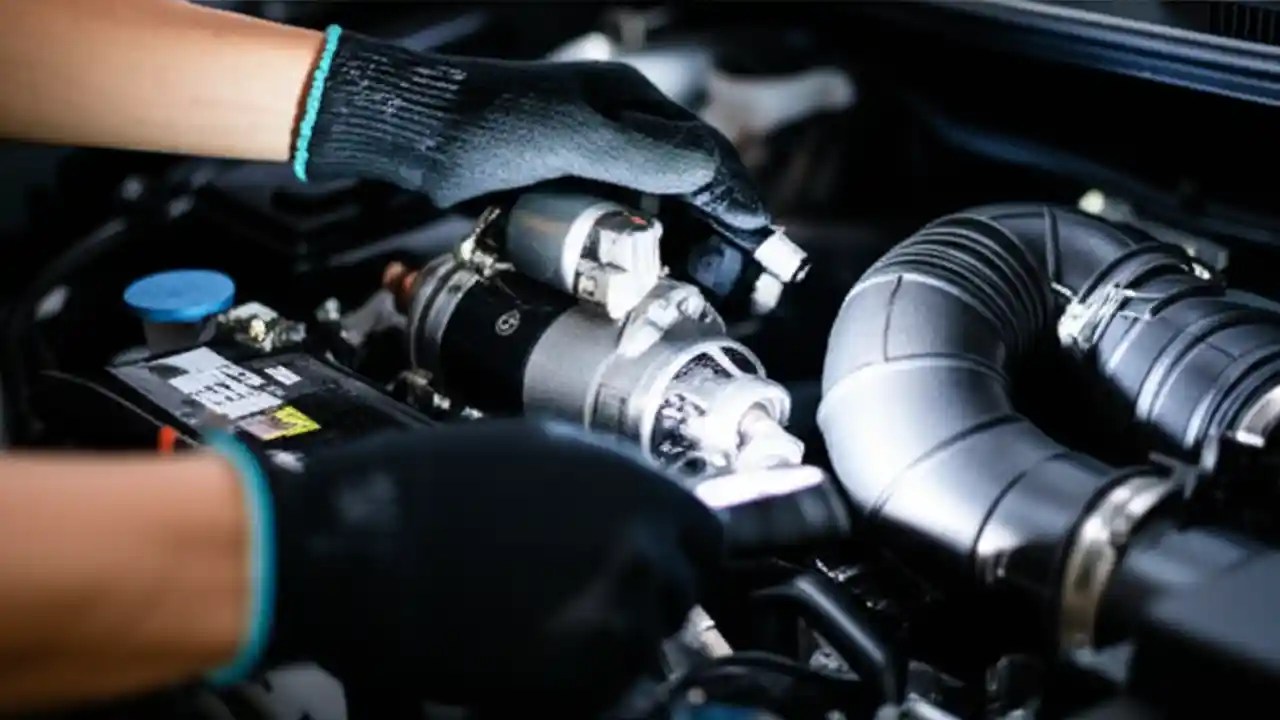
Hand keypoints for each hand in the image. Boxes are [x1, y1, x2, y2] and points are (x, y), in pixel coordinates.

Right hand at [255, 418, 721, 712]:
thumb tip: (637, 517)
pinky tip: (517, 655)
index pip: (704, 538)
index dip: (669, 557)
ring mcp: (621, 610)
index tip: (640, 570)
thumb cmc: (429, 491)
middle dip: (637, 603)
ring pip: (642, 647)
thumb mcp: (540, 455)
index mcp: (641, 485)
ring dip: (602, 646)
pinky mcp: (585, 671)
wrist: (361, 546)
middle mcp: (646, 543)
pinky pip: (602, 687)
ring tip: (535, 628)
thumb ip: (607, 489)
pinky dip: (570, 682)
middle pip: (678, 595)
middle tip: (573, 604)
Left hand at [299, 30, 772, 245]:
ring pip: (659, 211)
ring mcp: (594, 161)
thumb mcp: (573, 136)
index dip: (738, 209)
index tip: (763, 252)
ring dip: (682, 250)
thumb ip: (644, 154)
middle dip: (716, 239)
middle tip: (726, 286)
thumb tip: (714, 178)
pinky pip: (621, 224)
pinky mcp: (568, 190)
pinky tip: (643, 277)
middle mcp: (621, 132)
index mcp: (633, 107)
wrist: (415, 133)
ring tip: (692, 289)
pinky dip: (641, 252)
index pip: (707, 160)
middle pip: (690, 190)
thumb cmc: (487, 126)